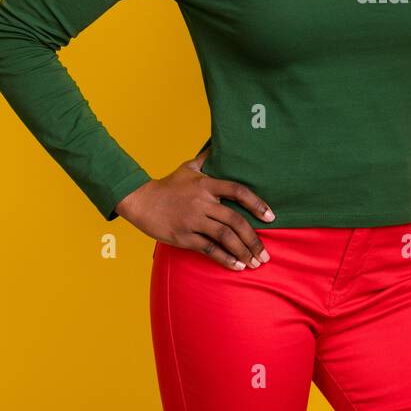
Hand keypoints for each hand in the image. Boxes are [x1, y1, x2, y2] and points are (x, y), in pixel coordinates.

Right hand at [115, 143, 273, 270]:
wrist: (140, 201)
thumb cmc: (167, 184)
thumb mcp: (188, 166)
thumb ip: (207, 158)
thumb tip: (221, 144)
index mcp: (206, 184)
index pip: (238, 191)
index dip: (257, 204)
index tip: (271, 217)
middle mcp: (202, 202)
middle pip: (235, 221)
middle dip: (253, 240)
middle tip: (265, 255)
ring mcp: (193, 220)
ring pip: (225, 237)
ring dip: (243, 252)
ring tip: (255, 263)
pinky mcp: (183, 236)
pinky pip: (209, 249)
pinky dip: (225, 259)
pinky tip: (237, 266)